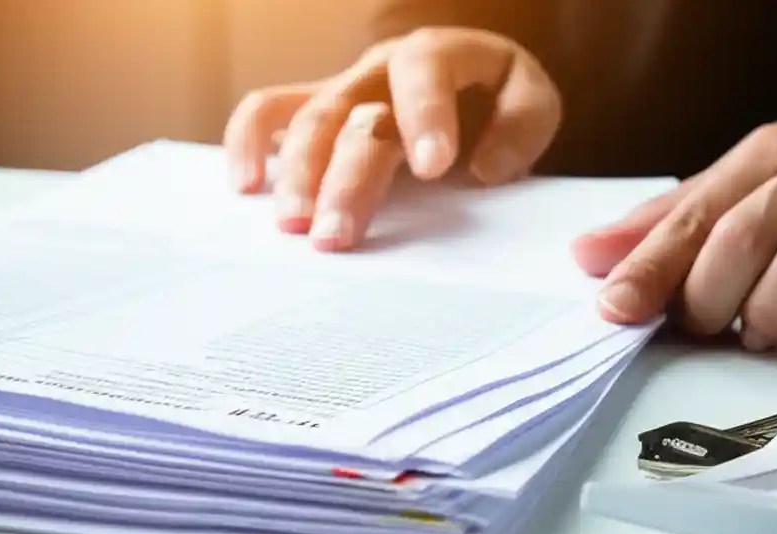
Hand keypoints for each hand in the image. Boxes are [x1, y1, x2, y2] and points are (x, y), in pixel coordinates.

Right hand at [223, 27, 561, 249]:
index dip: (426, 114)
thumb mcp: (530, 101)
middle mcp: (381, 69)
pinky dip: (247, 142)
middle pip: (354, 113)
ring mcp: (342, 88)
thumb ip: (522, 124)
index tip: (434, 168)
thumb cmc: (497, 101)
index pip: (425, 69)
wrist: (468, 85)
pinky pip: (267, 111)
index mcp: (440, 54)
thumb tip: (484, 166)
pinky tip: (246, 187)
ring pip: (308, 120)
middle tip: (336, 236)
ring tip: (294, 227)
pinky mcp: (315, 110)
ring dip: (297, 176)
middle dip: (345, 176)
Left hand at [572, 98, 776, 348]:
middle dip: (712, 293)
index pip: (694, 215)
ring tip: (760, 333)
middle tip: (706, 330)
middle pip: (748, 230)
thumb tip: (588, 255)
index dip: (649, 266)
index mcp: (765, 162)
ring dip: (776, 302)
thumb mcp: (749, 187)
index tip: (615, 309)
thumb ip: (673, 224)